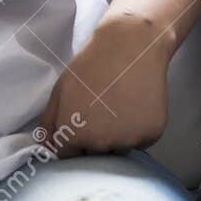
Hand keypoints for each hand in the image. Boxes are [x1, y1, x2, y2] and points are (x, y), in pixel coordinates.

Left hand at [34, 12, 172, 156]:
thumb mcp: (60, 90)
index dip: (74, 139)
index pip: (69, 156)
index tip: (82, 120)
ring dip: (118, 136)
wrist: (131, 44)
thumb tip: (48, 150)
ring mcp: (128, 140)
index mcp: (74, 135)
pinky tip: (136, 104)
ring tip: (120, 104)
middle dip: (96, 139)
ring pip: (119, 149)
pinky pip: (140, 141)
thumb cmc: (92, 64)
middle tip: (102, 107)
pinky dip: (138, 129)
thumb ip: (50, 124)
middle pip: (95, 155)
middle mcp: (101, 144)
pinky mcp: (152, 134)